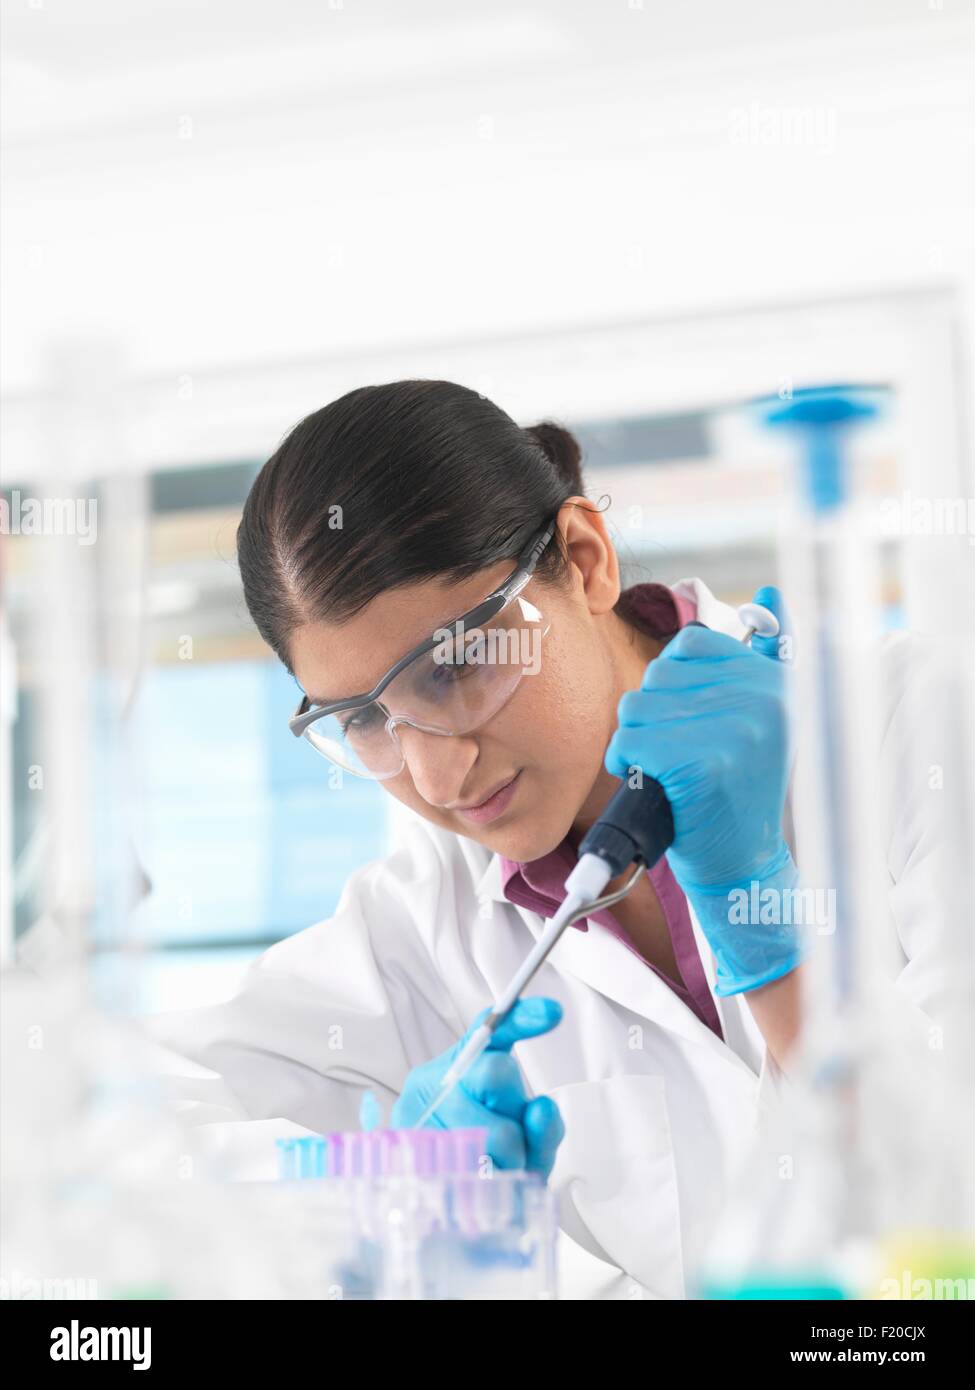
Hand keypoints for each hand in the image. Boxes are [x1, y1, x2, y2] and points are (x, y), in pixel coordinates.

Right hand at [390, 997, 564, 1177]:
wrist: (441, 1219)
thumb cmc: (492, 1174)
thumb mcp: (528, 1148)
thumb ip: (543, 1127)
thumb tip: (543, 1107)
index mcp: (463, 1069)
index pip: (490, 1029)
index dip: (521, 1017)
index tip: (553, 1011)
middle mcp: (436, 1084)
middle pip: (496, 1070)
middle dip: (516, 1109)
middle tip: (508, 1139)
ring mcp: (418, 1117)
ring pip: (498, 1129)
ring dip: (512, 1159)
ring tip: (495, 1172)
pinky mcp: (412, 1158)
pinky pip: (479, 1170)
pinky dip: (492, 1184)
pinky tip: (481, 1187)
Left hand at [605, 587, 805, 994]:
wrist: (743, 866)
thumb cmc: (737, 792)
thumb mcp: (764, 718)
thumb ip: (766, 657)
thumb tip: (771, 595)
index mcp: (775, 680)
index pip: (691, 642)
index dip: (672, 682)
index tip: (689, 721)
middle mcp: (764, 696)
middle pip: (659, 674)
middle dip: (652, 716)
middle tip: (679, 755)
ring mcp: (738, 726)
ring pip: (639, 706)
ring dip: (637, 741)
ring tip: (667, 771)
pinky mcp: (706, 760)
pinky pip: (632, 740)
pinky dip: (628, 763)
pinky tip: (653, 783)